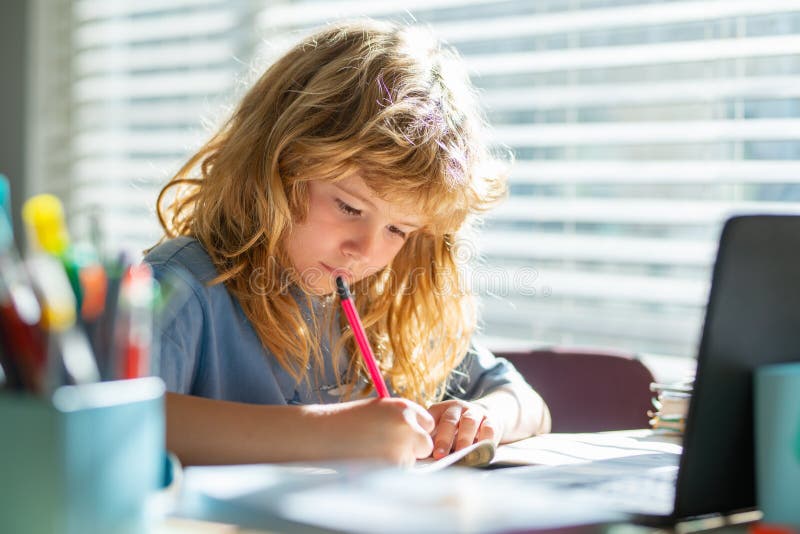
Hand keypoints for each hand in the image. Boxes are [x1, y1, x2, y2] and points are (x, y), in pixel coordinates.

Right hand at [313, 398, 434, 465]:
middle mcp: (408, 425)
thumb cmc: (345, 421)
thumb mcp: (377, 410)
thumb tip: (415, 436)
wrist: (321, 433)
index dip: (415, 431)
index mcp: (405, 408)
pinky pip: (398, 474)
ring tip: (371, 454)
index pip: (427, 423)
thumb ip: (399, 420)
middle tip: (389, 450)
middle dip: (412, 450)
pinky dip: (387, 473)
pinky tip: (368, 463)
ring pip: (410, 462)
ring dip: (398, 462)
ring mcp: (401, 447)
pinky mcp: (392, 467)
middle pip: (426, 445)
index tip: (402, 436)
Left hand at [427, 400, 499, 459]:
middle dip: (444, 439)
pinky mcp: (491, 420)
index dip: (427, 433)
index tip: (424, 449)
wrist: (485, 418)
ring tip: (461, 455)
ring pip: (469, 422)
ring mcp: (475, 412)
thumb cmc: (456, 431)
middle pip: (449, 420)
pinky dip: (484, 441)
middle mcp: (457, 408)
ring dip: (464, 440)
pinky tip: (480, 453)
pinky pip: (489, 429)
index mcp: (441, 409)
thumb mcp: (442, 430)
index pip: (432, 417)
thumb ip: (432, 440)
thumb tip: (420, 458)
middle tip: (440, 456)